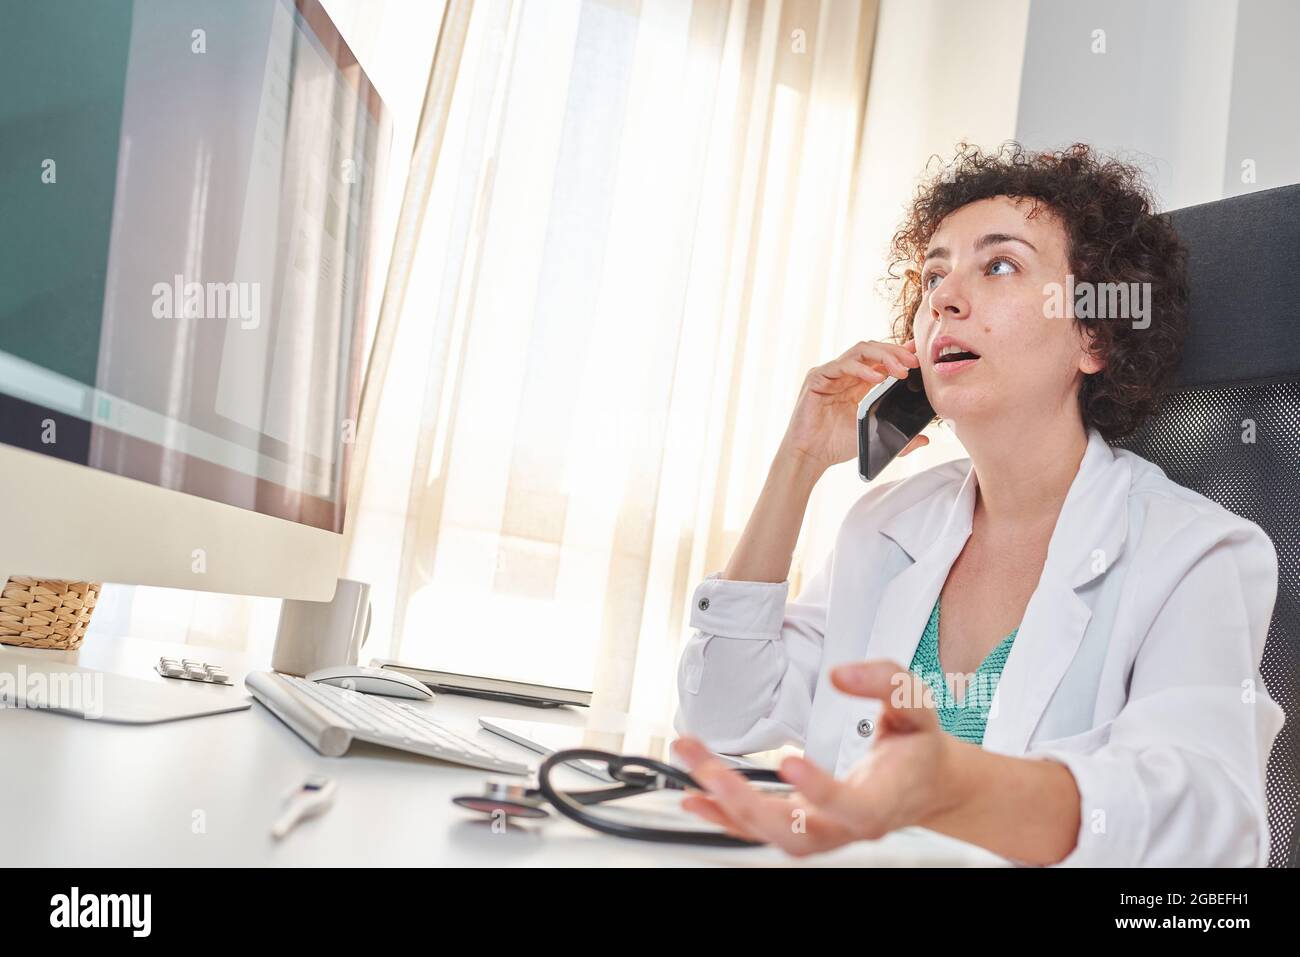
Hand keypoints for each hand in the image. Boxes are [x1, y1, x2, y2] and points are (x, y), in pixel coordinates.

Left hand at [673, 661, 964, 856]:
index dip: (820, 791)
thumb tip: (842, 674)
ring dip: (726, 805)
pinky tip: (695, 796)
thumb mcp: (915, 704)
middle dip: (747, 803)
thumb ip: (885, 682)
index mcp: (882, 799)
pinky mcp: (802, 825)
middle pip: (796, 833)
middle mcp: (848, 826)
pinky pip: (759, 831)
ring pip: (771, 834)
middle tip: (710, 770)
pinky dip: (724, 816)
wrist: (927, 783)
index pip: (850, 807)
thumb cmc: (919, 746)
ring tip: (691, 770)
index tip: (789, 763)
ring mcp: (823, 831)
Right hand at [777, 340, 927, 472]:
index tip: (919, 353)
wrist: (809, 456)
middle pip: (872, 350)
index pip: (880, 360)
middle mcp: (843, 374)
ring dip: (883, 357)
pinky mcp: (817, 378)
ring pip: (860, 351)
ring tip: (901, 370)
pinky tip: (878, 377)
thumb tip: (924, 439)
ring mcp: (830, 374)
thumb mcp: (874, 438)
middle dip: (895, 353)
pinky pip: (842, 365)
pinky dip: (861, 369)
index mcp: (857, 384)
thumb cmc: (834, 446)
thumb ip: (899, 439)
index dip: (899, 353)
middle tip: (915, 362)